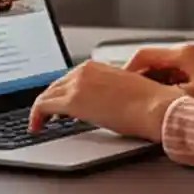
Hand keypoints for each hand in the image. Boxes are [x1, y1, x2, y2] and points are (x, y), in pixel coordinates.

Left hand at [28, 61, 183, 141]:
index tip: (58, 106)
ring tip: (41, 123)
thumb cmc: (150, 103)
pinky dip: (36, 116)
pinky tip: (37, 127)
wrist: (157, 108)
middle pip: (56, 85)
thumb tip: (99, 104)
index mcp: (98, 66)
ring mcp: (78, 84)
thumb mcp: (125, 90)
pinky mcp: (72, 101)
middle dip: (50, 100)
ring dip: (43, 108)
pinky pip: (43, 106)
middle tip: (46, 116)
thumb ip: (107, 92)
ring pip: (47, 94)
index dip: (61, 93)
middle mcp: (85, 70)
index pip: (70, 78)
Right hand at [124, 44, 193, 103]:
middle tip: (129, 97)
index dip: (127, 71)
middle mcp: (186, 54)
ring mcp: (192, 62)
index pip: (143, 55)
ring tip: (145, 102)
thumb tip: (142, 99)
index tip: (119, 85)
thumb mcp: (189, 97)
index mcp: (181, 54)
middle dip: (138, 80)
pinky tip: (164, 103)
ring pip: (161, 71)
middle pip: (151, 63)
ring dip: (152, 86)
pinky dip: (164, 88)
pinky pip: (173, 77)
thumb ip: (163, 96)